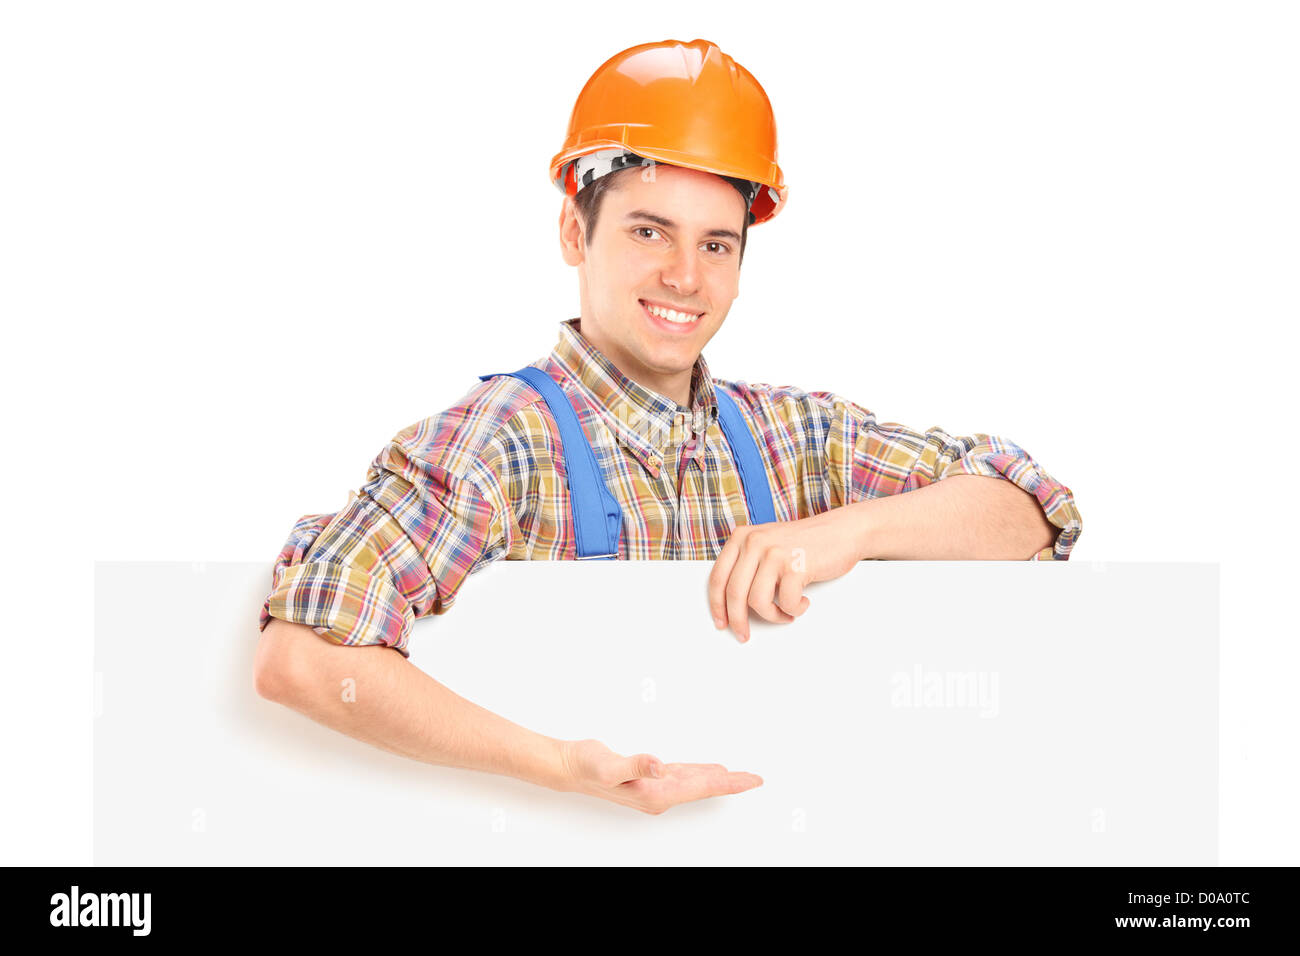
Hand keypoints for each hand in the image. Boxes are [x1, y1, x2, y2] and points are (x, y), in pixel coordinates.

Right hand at [558, 738, 762, 814]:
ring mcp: (655, 787)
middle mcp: (659, 794)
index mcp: (656, 793)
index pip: (701, 787)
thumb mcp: (609, 765)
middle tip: (757, 779)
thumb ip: (635, 765)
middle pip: (704, 787)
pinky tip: (708, 772)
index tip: (752, 781)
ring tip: (739, 776)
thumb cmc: (587, 767)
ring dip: (718, 780)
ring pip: (696, 782)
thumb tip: (659, 765)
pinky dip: (700, 773)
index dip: (729, 784)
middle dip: (731, 784)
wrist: (570, 767)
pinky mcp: (650, 777)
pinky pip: (684, 776)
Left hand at [708, 506, 866, 641]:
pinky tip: (803, 601)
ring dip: (772, 616)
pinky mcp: (795, 565)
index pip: (718, 577)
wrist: (842, 531)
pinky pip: (786, 603)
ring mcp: (774, 553)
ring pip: (757, 602)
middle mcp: (754, 542)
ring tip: (784, 613)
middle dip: (738, 620)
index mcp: (741, 537)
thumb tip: (730, 605)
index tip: (721, 622)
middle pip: (734, 593)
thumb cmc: (805, 544)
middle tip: (744, 634)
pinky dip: (794, 610)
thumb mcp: (766, 545)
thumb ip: (747, 564)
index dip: (717, 605)